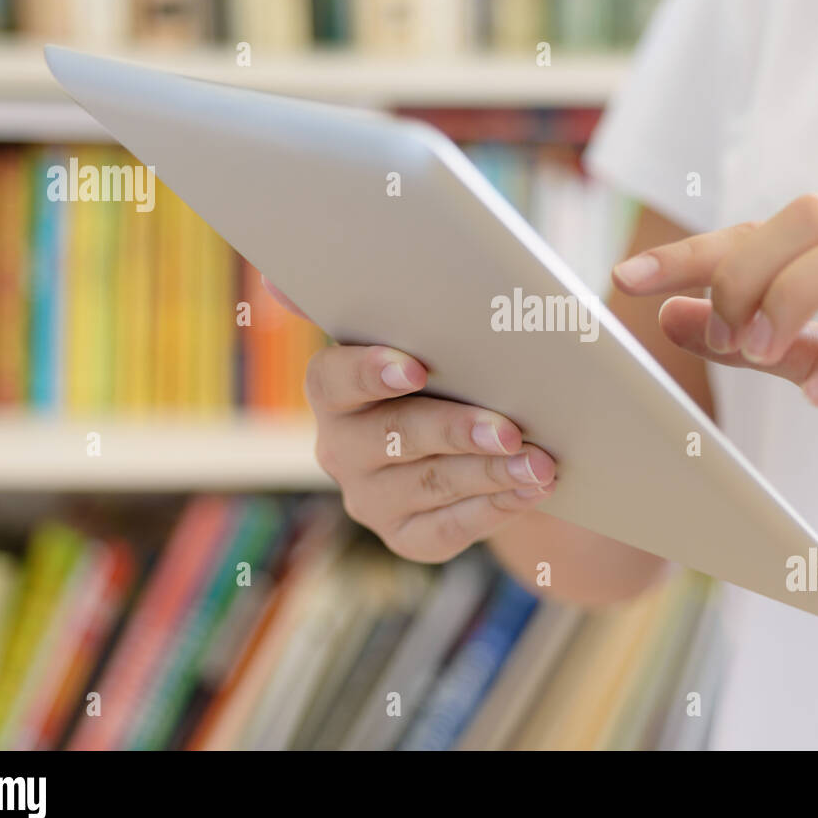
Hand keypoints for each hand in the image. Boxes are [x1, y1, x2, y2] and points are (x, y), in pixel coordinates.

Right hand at [264, 277, 556, 562]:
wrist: (476, 439)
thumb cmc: (450, 369)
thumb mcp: (422, 334)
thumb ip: (377, 304)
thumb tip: (276, 280)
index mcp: (333, 390)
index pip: (333, 380)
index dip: (371, 373)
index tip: (416, 367)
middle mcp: (341, 449)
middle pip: (393, 438)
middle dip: (456, 432)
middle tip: (509, 429)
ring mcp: (371, 499)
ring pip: (431, 485)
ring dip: (490, 473)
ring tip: (541, 462)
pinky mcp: (407, 537)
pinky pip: (450, 528)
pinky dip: (495, 508)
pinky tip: (532, 489)